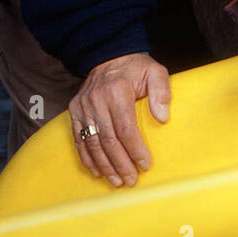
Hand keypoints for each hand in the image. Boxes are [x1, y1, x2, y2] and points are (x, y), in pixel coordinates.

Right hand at [68, 52, 169, 186]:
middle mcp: (97, 100)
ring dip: (104, 165)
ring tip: (117, 181)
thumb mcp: (155, 71)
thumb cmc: (135, 68)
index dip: (135, 149)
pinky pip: (79, 139)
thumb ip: (161, 92)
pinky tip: (97, 171)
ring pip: (92, 143)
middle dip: (120, 163)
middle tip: (131, 180)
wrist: (108, 55)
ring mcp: (83, 106)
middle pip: (108, 139)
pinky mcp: (75, 111)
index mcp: (117, 91)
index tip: (145, 164)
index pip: (125, 128)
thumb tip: (162, 118)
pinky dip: (87, 157)